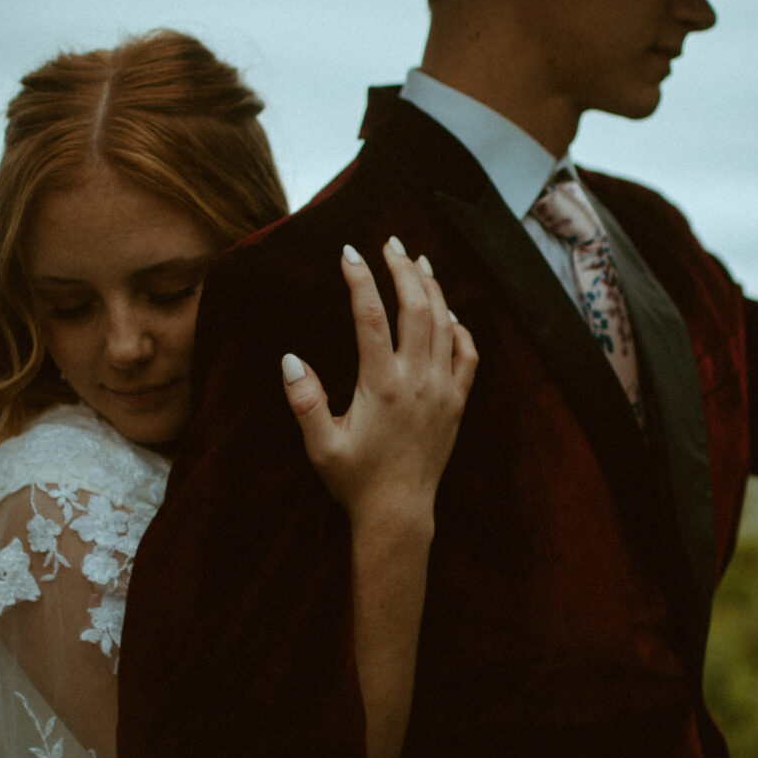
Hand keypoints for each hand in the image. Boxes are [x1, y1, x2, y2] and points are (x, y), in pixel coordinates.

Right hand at [281, 238, 476, 529]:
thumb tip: (289, 359)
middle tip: (389, 243)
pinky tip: (448, 313)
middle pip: (415, 308)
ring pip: (444, 324)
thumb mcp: (320, 445)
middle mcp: (417, 380)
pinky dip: (460, 328)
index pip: (370, 317)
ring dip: (431, 289)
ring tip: (418, 261)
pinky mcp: (457, 403)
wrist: (399, 514)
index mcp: (381, 385)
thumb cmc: (355, 481)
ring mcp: (442, 390)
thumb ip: (305, 401)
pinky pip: (468, 356)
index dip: (360, 279)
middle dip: (402, 269)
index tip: (349, 252)